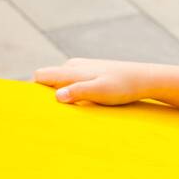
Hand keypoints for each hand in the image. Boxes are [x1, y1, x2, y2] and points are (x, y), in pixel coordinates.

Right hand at [32, 58, 150, 105]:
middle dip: (44, 93)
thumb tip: (57, 97)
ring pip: (60, 80)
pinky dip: (69, 92)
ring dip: (58, 93)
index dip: (32, 90)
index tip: (32, 106)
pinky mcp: (91, 73)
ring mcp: (82, 68)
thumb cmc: (124, 86)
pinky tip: (78, 104)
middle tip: (46, 113)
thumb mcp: (101, 91)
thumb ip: (79, 92)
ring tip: (62, 111)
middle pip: (47, 78)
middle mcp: (73, 66)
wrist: (145, 79)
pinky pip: (72, 82)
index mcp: (71, 69)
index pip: (40, 76)